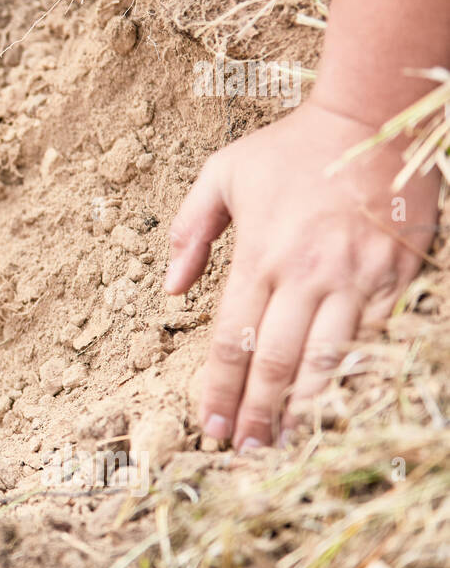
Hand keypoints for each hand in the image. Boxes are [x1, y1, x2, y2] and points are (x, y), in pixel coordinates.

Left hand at [164, 101, 437, 448]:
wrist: (374, 118)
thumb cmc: (291, 148)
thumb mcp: (222, 174)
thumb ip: (190, 230)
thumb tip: (170, 289)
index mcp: (260, 254)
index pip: (232, 339)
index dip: (220, 389)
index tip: (210, 425)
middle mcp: (307, 275)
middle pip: (276, 361)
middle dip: (257, 412)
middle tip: (245, 450)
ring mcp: (358, 279)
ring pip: (329, 361)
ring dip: (304, 409)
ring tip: (287, 444)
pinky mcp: (398, 278)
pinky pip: (376, 340)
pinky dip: (357, 377)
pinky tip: (341, 407)